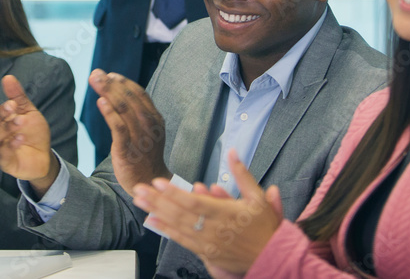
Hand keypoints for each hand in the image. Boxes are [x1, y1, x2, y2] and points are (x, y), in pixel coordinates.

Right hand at [0, 75, 57, 195]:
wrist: (44, 155)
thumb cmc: (32, 132)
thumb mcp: (27, 111)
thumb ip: (17, 96)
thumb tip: (7, 77)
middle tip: (12, 105)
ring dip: (7, 127)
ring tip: (21, 120)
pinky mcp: (4, 163)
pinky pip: (3, 153)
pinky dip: (11, 144)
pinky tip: (21, 137)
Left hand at [89, 69, 170, 194]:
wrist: (149, 182)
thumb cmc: (144, 154)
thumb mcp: (147, 130)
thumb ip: (136, 113)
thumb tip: (118, 92)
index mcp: (155, 118)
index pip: (139, 93)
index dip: (123, 82)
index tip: (109, 74)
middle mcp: (149, 125)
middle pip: (129, 98)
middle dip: (111, 83)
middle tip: (96, 73)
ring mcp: (140, 137)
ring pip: (124, 109)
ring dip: (108, 92)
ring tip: (95, 81)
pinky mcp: (128, 150)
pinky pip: (119, 128)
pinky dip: (110, 113)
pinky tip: (101, 102)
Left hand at [131, 149, 283, 274]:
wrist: (271, 258)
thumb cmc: (264, 228)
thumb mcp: (257, 197)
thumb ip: (242, 174)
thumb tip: (232, 151)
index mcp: (225, 214)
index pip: (194, 202)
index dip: (174, 193)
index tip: (158, 182)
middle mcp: (213, 229)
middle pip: (180, 213)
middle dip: (157, 200)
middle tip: (138, 188)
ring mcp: (207, 242)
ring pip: (177, 226)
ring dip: (156, 212)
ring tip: (139, 201)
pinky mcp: (205, 252)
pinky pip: (182, 240)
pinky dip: (166, 230)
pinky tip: (153, 221)